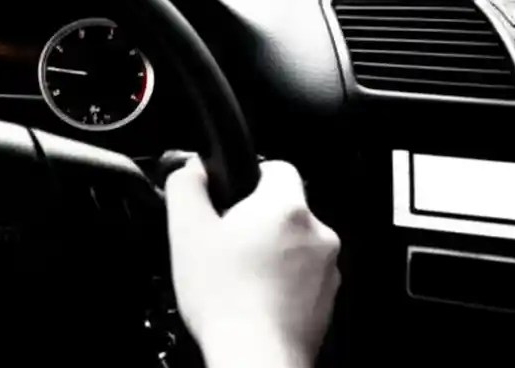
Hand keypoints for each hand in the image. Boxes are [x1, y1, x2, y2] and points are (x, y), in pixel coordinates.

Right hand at [166, 159, 339, 367]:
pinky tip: (255, 298)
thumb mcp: (186, 230)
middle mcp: (317, 233)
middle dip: (256, 222)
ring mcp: (328, 269)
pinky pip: (303, 277)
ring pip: (294, 244)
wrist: (256, 356)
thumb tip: (193, 169)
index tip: (229, 200)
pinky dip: (282, 282)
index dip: (248, 177)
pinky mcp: (328, 299)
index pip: (276, 166)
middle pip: (284, 209)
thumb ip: (186, 185)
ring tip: (238, 277)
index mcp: (286, 206)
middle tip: (225, 244)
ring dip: (271, 253)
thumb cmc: (224, 297)